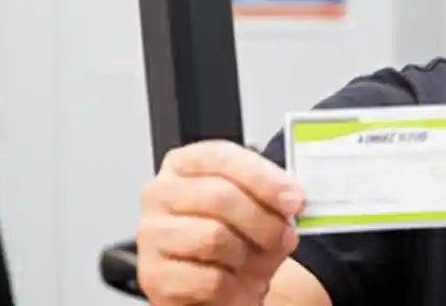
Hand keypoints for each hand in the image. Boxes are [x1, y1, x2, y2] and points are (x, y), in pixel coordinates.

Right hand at [137, 140, 304, 304]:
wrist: (215, 288)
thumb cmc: (235, 243)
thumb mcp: (259, 212)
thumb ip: (274, 198)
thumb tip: (292, 198)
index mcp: (185, 165)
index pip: (222, 157)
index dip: (263, 178)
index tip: (294, 199)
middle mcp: (161, 193)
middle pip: (219, 196)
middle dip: (263, 220)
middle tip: (285, 237)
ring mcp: (152, 234)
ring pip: (213, 237)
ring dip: (247, 256)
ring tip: (251, 264)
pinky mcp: (153, 276)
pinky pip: (208, 280)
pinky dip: (233, 287)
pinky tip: (234, 285)